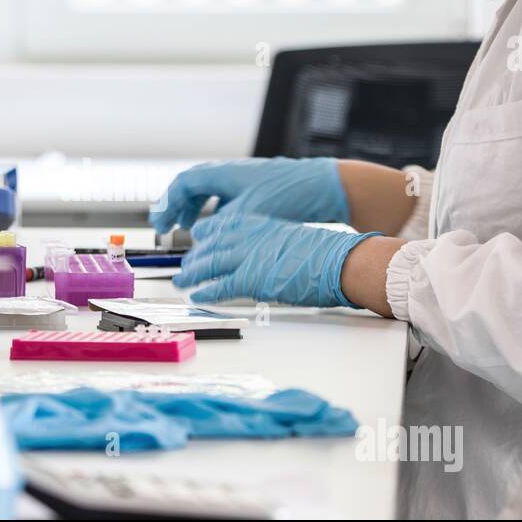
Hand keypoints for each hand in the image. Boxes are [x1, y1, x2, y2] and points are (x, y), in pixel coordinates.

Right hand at [150, 157, 347, 233]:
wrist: (322, 186)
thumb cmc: (287, 194)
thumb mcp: (246, 214)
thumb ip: (220, 227)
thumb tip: (200, 240)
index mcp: (223, 173)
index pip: (183, 184)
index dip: (167, 204)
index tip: (160, 224)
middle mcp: (229, 173)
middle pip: (191, 186)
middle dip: (176, 207)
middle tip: (166, 226)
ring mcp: (242, 179)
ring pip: (207, 191)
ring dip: (194, 209)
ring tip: (188, 228)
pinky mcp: (254, 188)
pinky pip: (223, 197)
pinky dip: (213, 211)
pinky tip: (217, 228)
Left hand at [173, 213, 380, 306]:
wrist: (340, 260)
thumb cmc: (325, 252)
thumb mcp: (291, 236)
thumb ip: (272, 242)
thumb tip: (266, 255)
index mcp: (260, 223)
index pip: (222, 224)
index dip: (206, 234)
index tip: (198, 239)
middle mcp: (248, 236)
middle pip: (210, 245)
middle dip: (194, 258)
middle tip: (184, 268)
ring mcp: (247, 257)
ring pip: (208, 264)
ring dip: (192, 275)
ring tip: (181, 283)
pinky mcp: (251, 279)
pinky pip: (220, 287)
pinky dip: (206, 293)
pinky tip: (197, 298)